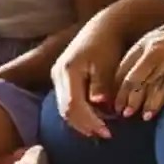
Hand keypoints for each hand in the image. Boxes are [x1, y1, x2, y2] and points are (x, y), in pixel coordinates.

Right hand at [51, 21, 129, 138]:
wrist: (102, 28)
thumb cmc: (107, 46)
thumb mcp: (106, 65)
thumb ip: (100, 84)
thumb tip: (97, 103)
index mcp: (68, 71)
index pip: (72, 106)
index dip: (89, 122)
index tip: (107, 133)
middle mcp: (57, 74)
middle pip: (65, 110)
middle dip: (84, 126)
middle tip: (105, 135)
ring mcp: (56, 76)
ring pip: (63, 108)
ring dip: (81, 122)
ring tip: (100, 130)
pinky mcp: (61, 78)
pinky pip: (66, 102)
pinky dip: (79, 113)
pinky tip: (94, 119)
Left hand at [114, 10, 163, 120]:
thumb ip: (152, 51)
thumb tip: (142, 74)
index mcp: (146, 41)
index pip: (122, 66)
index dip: (115, 85)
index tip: (111, 98)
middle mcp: (151, 49)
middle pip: (128, 77)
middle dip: (120, 97)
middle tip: (114, 112)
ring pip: (141, 85)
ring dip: (133, 103)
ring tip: (127, 115)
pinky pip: (162, 90)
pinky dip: (153, 104)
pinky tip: (148, 115)